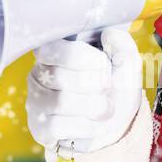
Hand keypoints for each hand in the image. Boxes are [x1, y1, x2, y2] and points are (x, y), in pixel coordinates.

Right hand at [26, 27, 142, 154]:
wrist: (116, 125)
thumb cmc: (115, 88)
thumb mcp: (125, 64)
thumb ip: (122, 45)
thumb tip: (108, 34)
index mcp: (54, 51)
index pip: (54, 48)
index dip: (84, 57)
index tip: (103, 64)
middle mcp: (38, 74)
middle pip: (61, 76)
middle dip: (95, 85)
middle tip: (108, 89)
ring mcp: (36, 102)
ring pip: (62, 101)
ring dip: (95, 106)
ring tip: (107, 107)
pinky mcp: (40, 128)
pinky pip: (60, 126)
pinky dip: (89, 127)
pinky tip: (99, 124)